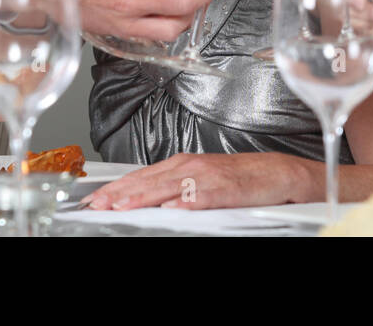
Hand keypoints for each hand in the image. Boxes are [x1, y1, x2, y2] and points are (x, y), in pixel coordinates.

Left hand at [82, 152, 311, 209]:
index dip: (118, 187)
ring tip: (123, 206)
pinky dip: (186, 201)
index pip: (143, 175)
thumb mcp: (201, 178)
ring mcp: (208, 177)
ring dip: (145, 196)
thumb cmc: (240, 177)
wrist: (276, 172)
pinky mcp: (226, 188)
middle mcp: (192, 166)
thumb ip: (174, 186)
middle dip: (121, 193)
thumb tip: (146, 200)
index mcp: (183, 164)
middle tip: (98, 204)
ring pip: (170, 187)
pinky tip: (172, 208)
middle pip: (150, 180)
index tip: (96, 198)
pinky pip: (203, 196)